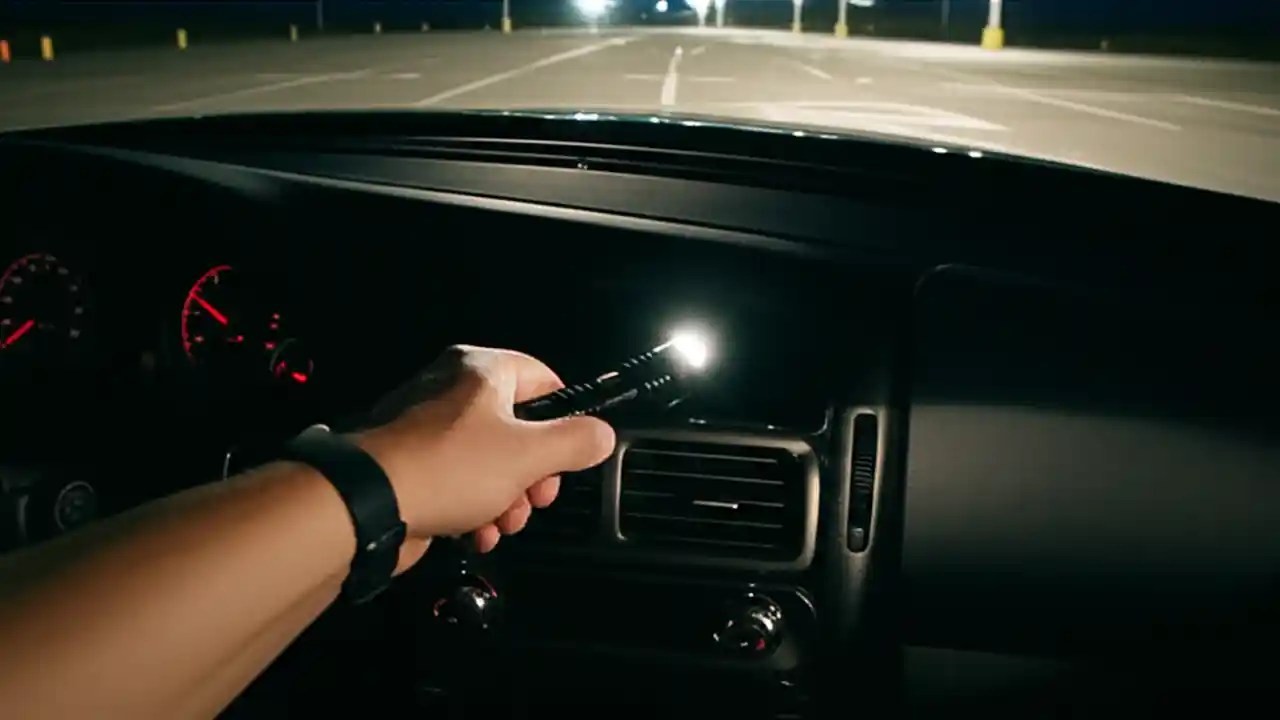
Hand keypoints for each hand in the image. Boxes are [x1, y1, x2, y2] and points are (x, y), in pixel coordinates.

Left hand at [353, 345, 614, 555]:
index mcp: (481, 371)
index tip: (570, 456)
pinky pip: (457, 482)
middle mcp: (452, 390)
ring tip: (502, 524)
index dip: (564, 418)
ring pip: (488, 462)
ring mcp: (427, 429)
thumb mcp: (529, 455)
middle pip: (517, 428)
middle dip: (533, 475)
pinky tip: (476, 533)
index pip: (542, 379)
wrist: (368, 503)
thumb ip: (575, 443)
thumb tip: (602, 435)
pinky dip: (473, 508)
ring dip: (506, 499)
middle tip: (535, 500)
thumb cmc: (453, 467)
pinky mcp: (410, 466)